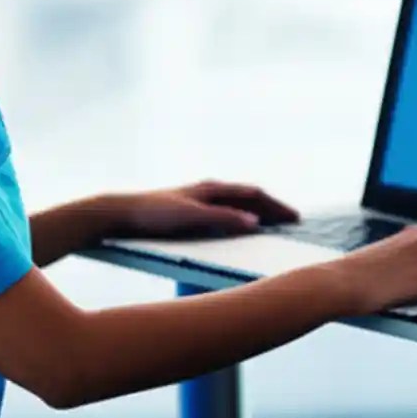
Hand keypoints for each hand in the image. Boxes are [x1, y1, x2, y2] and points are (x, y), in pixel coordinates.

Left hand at [125, 180, 299, 238]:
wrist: (122, 213)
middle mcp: (209, 190)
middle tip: (291, 222)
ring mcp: (199, 199)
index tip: (294, 218)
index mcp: (213, 188)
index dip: (276, 206)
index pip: (254, 194)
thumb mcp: (192, 217)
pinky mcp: (190, 210)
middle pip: (248, 197)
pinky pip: (224, 211)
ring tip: (272, 224)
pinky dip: (240, 218)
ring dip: (257, 212)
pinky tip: (238, 229)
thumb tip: (255, 222)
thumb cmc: (155, 214)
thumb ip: (223, 219)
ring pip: (237, 203)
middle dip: (272, 208)